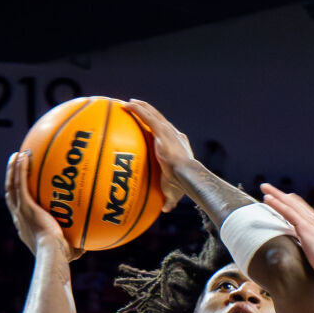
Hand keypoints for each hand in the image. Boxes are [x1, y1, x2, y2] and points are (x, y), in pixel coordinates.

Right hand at [4, 150, 80, 261]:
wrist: (52, 253)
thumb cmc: (62, 256)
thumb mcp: (70, 251)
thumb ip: (77, 245)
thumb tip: (88, 243)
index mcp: (26, 227)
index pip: (20, 210)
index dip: (19, 199)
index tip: (23, 190)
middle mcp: (19, 218)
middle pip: (12, 194)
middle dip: (12, 180)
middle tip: (16, 166)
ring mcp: (20, 211)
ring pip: (12, 186)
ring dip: (12, 170)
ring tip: (17, 156)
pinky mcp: (25, 205)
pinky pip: (20, 183)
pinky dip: (20, 169)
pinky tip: (23, 156)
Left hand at [122, 99, 193, 213]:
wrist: (186, 175)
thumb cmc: (182, 185)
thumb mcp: (173, 192)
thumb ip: (169, 199)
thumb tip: (166, 209)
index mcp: (179, 145)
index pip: (168, 133)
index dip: (160, 128)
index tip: (152, 126)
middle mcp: (174, 134)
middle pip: (159, 119)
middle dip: (148, 112)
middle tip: (137, 108)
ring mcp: (168, 131)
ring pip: (153, 114)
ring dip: (142, 107)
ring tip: (130, 103)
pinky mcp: (162, 130)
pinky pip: (147, 116)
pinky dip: (137, 109)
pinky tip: (127, 105)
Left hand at [260, 185, 313, 283]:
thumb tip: (313, 260)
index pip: (305, 210)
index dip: (293, 203)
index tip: (285, 198)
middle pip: (296, 203)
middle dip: (282, 195)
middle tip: (269, 188)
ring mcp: (311, 223)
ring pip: (290, 204)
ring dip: (276, 194)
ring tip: (264, 187)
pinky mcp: (305, 227)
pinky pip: (288, 212)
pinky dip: (277, 204)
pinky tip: (267, 198)